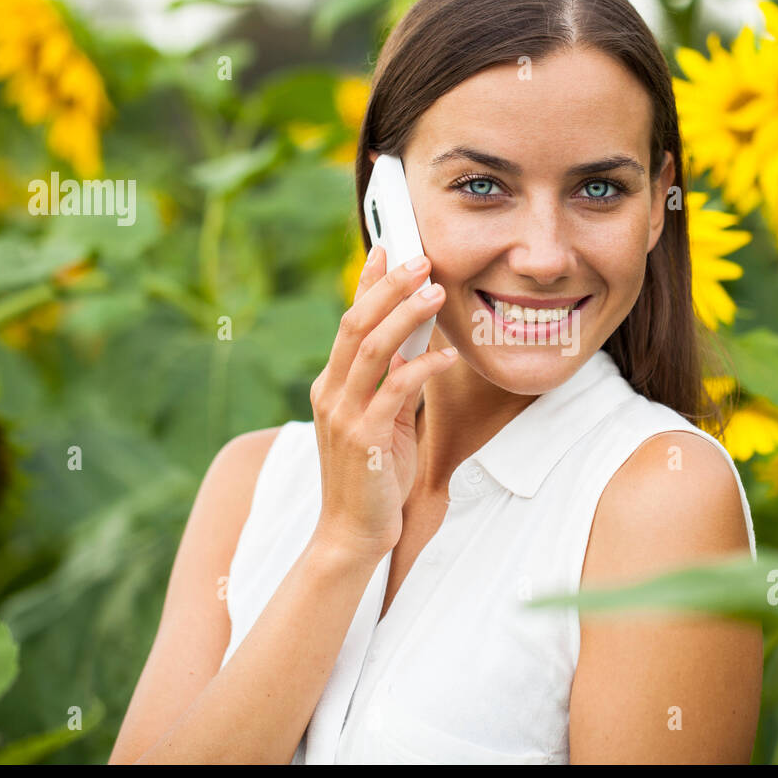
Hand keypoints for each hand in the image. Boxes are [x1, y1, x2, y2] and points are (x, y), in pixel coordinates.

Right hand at [308, 245, 456, 561]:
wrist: (352, 532)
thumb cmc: (374, 475)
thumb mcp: (383, 419)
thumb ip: (392, 382)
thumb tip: (419, 343)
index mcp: (332, 383)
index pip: (349, 320)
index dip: (367, 282)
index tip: (388, 246)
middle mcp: (330, 392)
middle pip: (356, 323)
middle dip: (389, 286)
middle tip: (421, 258)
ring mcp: (344, 414)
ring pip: (372, 347)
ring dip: (405, 315)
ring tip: (435, 291)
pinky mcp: (365, 437)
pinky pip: (395, 389)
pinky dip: (423, 367)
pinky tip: (447, 356)